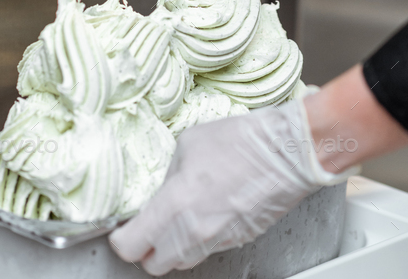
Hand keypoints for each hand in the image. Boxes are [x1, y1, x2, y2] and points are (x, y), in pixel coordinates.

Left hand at [109, 98, 346, 275]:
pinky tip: (203, 214)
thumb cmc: (241, 142)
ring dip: (172, 247)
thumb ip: (170, 172)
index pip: (133, 246)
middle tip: (145, 227)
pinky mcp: (238, 240)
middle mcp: (194, 231)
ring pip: (183, 261)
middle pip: (155, 264)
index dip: (121, 239)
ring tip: (174, 221)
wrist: (286, 153)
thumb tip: (165, 187)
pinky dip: (198, 239)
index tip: (121, 229)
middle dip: (146, 249)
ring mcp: (218, 240)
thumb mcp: (189, 143)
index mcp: (175, 205)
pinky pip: (208, 250)